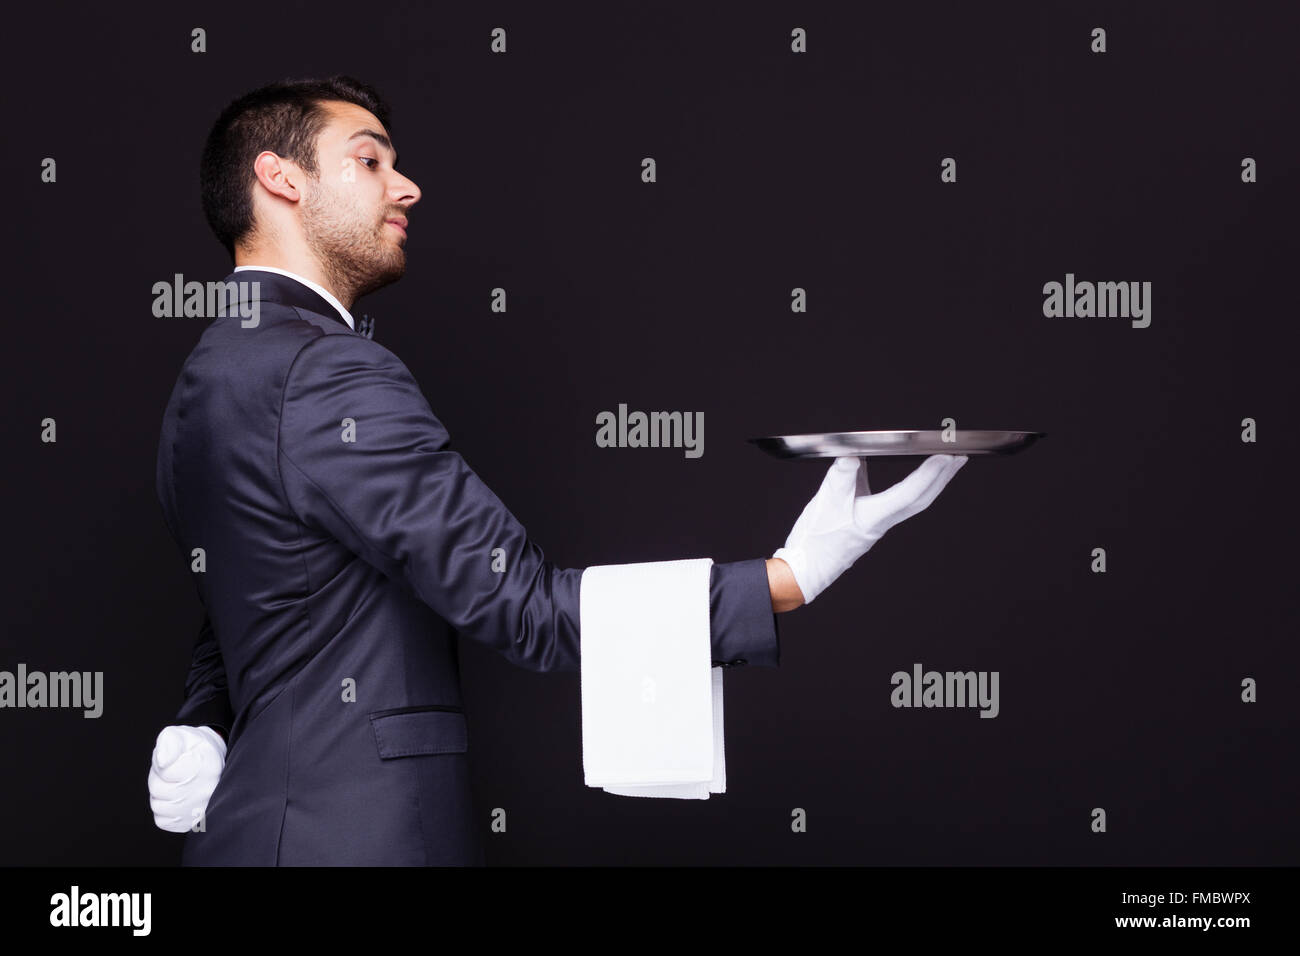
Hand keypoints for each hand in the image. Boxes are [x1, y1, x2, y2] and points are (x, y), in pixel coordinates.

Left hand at [148, 725, 225, 832]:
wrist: (211, 763)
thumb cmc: (193, 749)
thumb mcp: (182, 735)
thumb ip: (169, 741)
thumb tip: (162, 761)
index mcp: (208, 766)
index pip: (165, 771)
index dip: (160, 762)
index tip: (171, 758)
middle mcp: (208, 791)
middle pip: (158, 789)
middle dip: (157, 777)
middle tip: (169, 770)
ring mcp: (201, 810)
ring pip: (158, 805)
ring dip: (159, 793)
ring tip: (172, 784)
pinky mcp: (192, 823)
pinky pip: (162, 820)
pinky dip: (163, 809)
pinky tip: (174, 798)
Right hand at [774, 454, 967, 603]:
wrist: (806, 567)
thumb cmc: (815, 541)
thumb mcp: (823, 505)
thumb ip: (839, 478)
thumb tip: (851, 456)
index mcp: (874, 517)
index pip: (910, 493)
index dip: (929, 474)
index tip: (945, 456)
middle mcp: (882, 521)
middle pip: (921, 499)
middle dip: (943, 478)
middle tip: (960, 457)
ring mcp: (878, 522)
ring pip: (913, 501)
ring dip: (932, 482)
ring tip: (945, 464)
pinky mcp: (869, 520)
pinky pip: (897, 500)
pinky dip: (910, 485)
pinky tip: (907, 473)